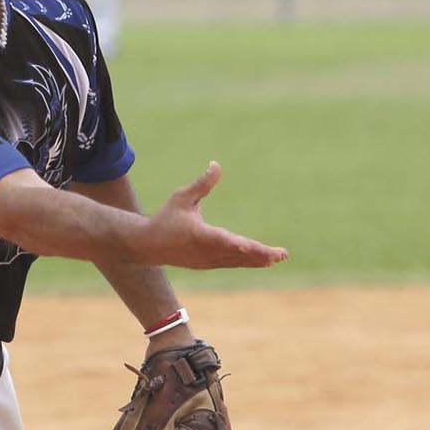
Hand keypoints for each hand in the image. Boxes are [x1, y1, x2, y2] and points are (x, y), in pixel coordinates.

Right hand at [145, 162, 288, 269]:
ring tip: (278, 258)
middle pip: (238, 255)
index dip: (240, 245)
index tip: (255, 249)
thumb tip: (216, 164)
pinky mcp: (209, 264)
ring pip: (238, 261)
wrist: (148, 245)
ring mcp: (208, 261)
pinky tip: (264, 261)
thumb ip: (202, 184)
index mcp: (200, 235)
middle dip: (260, 255)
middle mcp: (207, 252)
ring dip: (258, 260)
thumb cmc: (166, 218)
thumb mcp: (182, 197)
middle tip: (281, 255)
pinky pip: (233, 263)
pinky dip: (248, 262)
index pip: (224, 241)